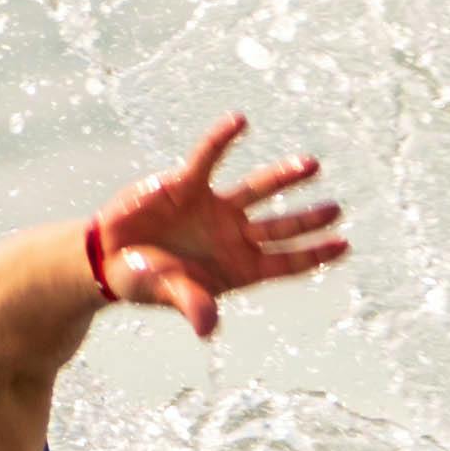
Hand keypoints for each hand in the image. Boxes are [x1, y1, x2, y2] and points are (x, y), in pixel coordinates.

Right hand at [85, 116, 347, 338]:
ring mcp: (214, 208)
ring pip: (257, 190)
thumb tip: (209, 328)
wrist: (106, 257)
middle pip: (280, 226)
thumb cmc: (141, 282)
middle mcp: (232, 235)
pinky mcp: (186, 184)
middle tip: (336, 210)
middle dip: (307, 220)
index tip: (343, 246)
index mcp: (236, 268)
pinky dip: (222, 140)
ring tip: (311, 166)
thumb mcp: (166, 293)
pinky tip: (239, 121)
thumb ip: (191, 304)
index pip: (284, 262)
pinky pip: (209, 158)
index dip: (313, 254)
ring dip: (283, 178)